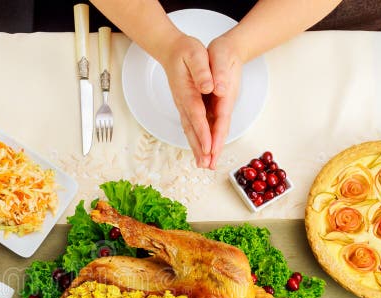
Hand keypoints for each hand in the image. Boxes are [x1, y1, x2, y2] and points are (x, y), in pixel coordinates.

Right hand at [159, 33, 213, 167]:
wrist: (171, 50)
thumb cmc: (184, 51)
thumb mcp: (195, 54)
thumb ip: (201, 70)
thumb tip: (208, 87)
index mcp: (187, 91)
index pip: (196, 115)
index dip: (203, 132)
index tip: (209, 147)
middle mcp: (184, 102)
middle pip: (192, 128)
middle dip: (200, 147)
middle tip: (206, 164)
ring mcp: (183, 106)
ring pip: (190, 130)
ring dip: (196, 147)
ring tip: (203, 164)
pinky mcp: (186, 106)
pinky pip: (191, 126)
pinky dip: (195, 140)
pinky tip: (199, 149)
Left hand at [205, 35, 242, 168]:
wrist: (230, 48)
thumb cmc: (224, 51)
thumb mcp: (220, 56)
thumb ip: (220, 73)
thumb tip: (218, 89)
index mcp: (224, 94)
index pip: (220, 119)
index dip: (215, 135)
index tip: (211, 150)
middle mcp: (222, 103)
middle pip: (218, 129)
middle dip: (213, 148)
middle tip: (208, 166)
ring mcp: (218, 105)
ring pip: (213, 129)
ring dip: (209, 146)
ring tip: (205, 164)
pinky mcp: (213, 104)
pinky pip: (208, 124)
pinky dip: (204, 136)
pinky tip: (202, 147)